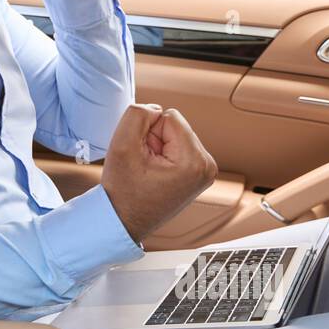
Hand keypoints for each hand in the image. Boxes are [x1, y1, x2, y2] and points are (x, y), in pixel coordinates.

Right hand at [101, 104, 218, 245]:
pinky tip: (155, 173)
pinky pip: (178, 147)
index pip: (170, 116)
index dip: (148, 131)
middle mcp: (206, 166)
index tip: (142, 155)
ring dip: (157, 148)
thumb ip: (138, 114)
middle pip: (175, 125)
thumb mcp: (122, 145)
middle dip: (155, 140)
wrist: (124, 220)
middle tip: (144, 165)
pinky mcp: (198, 173)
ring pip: (175, 135)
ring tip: (149, 170)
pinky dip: (163, 156)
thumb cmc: (124, 192)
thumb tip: (154, 108)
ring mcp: (204, 171)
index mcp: (194, 161)